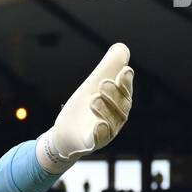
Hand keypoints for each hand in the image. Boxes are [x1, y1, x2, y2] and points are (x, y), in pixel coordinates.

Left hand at [36, 43, 133, 173]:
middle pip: (120, 107)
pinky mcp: (92, 143)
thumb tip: (122, 48)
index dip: (126, 82)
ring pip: (111, 122)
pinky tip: (98, 126)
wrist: (65, 132)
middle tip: (102, 83)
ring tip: (93, 99)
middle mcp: (116, 118)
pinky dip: (100, 133)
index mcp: (119, 102)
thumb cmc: (84, 107)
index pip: (126, 91)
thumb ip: (108, 66)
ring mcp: (106, 132)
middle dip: (113, 94)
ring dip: (104, 110)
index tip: (124, 71)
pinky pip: (99, 140)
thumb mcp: (94, 83)